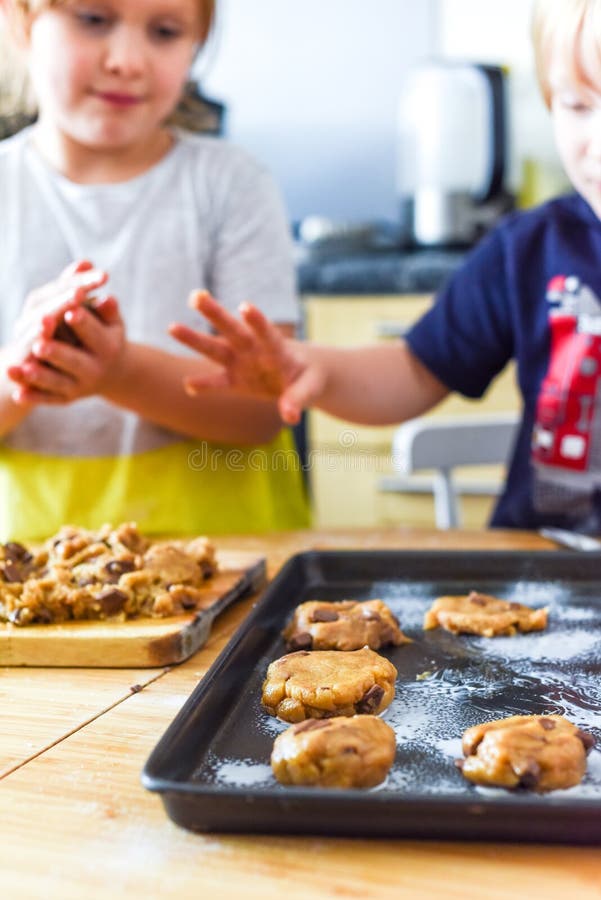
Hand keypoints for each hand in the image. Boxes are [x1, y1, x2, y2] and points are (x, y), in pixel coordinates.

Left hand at [7, 274, 125, 406]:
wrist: (112, 373)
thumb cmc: (107, 337)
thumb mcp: (112, 323)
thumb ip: (107, 310)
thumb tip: (107, 298)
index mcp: (108, 348)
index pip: (94, 334)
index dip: (82, 323)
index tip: (69, 312)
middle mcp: (95, 370)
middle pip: (74, 361)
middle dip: (57, 353)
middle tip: (40, 345)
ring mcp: (80, 386)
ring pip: (58, 382)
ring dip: (40, 377)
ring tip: (25, 369)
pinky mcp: (66, 398)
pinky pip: (47, 398)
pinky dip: (33, 397)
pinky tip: (18, 395)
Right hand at [169, 291, 325, 424]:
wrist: (302, 377)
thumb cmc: (308, 377)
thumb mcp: (310, 387)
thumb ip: (298, 398)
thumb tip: (289, 416)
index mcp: (277, 347)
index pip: (266, 333)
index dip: (257, 321)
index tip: (244, 307)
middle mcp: (254, 350)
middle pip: (233, 330)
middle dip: (215, 314)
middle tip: (196, 296)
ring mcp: (242, 363)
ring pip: (216, 348)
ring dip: (195, 339)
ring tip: (172, 327)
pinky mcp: (235, 380)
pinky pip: (217, 382)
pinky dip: (204, 384)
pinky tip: (188, 385)